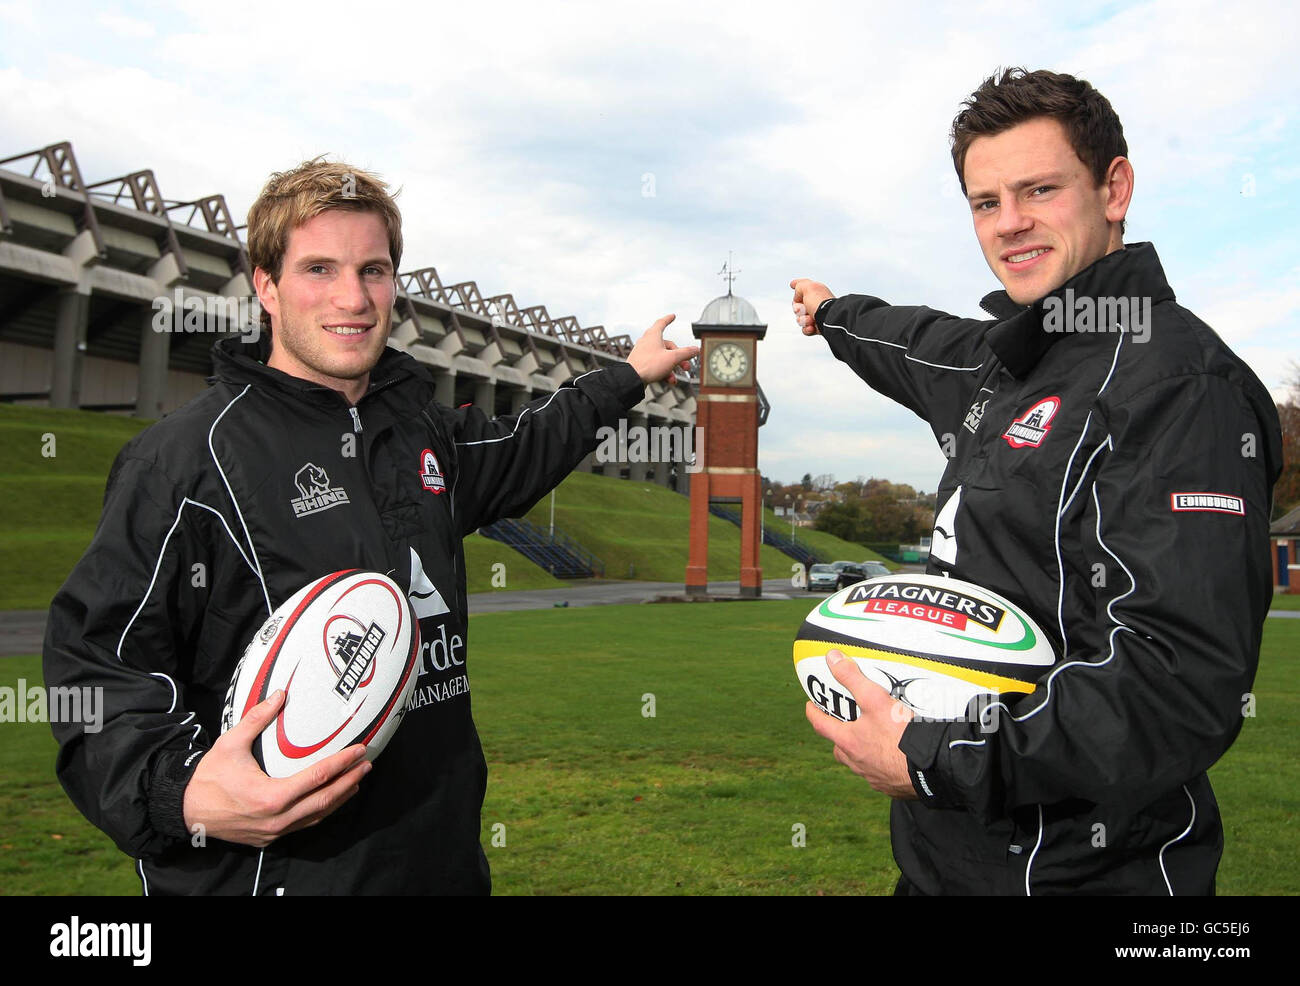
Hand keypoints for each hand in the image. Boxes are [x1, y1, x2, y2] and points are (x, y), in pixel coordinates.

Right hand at [182, 689, 371, 847]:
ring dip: (340, 797)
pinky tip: (332, 799)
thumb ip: (257, 718)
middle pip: (325, 799)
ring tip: (356, 780)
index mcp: (271, 796)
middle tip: (366, 765)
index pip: (317, 777)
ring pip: (317, 815)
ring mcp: (275, 831)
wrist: (187, 811)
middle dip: (349, 781)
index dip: (342, 763)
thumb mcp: (231, 744)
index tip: (359, 751)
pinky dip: (322, 810)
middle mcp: (277, 818)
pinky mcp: (271, 837)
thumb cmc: (208, 777)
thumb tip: (280, 694)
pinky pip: (304, 824)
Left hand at [626, 314, 699, 384]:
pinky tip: (668, 380)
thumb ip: (686, 353)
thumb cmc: (648, 365)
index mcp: (653, 335)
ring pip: (662, 357)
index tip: (672, 316)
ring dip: (671, 367)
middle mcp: (647, 342)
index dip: (668, 319)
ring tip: (675, 377)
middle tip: (685, 366)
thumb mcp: (672, 358)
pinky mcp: (641, 363)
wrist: (632, 379)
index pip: (662, 323)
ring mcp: (643, 353)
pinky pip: (656, 364)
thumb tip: (695, 349)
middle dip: (678, 357)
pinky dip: (663, 371)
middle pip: (667, 346)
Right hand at [790, 278, 834, 335]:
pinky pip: (805, 328)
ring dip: (804, 320)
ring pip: (801, 319)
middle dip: (798, 310)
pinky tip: (811, 326)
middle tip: (804, 309)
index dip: (798, 288)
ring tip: (812, 319)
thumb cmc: (821, 304)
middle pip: (798, 307)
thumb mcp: (808, 287)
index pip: (803, 289)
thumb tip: (797, 294)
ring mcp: (817, 315)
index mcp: (816, 292)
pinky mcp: (817, 326)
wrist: (830, 320)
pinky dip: (807, 328)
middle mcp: (816, 303)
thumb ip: (800, 285)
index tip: (792, 285)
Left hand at [805, 649, 916, 798]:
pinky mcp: (891, 787)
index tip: (810, 707)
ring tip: (870, 740)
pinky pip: (880, 775)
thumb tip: (832, 658)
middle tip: (844, 726)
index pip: (822, 726)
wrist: (931, 766)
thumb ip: (852, 678)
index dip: (813, 714)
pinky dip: (881, 765)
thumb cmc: (900, 734)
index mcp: (849, 742)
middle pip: (839, 749)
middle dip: (838, 737)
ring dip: (859, 753)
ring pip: (858, 763)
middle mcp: (857, 762)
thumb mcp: (875, 699)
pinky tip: (892, 758)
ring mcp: (874, 776)